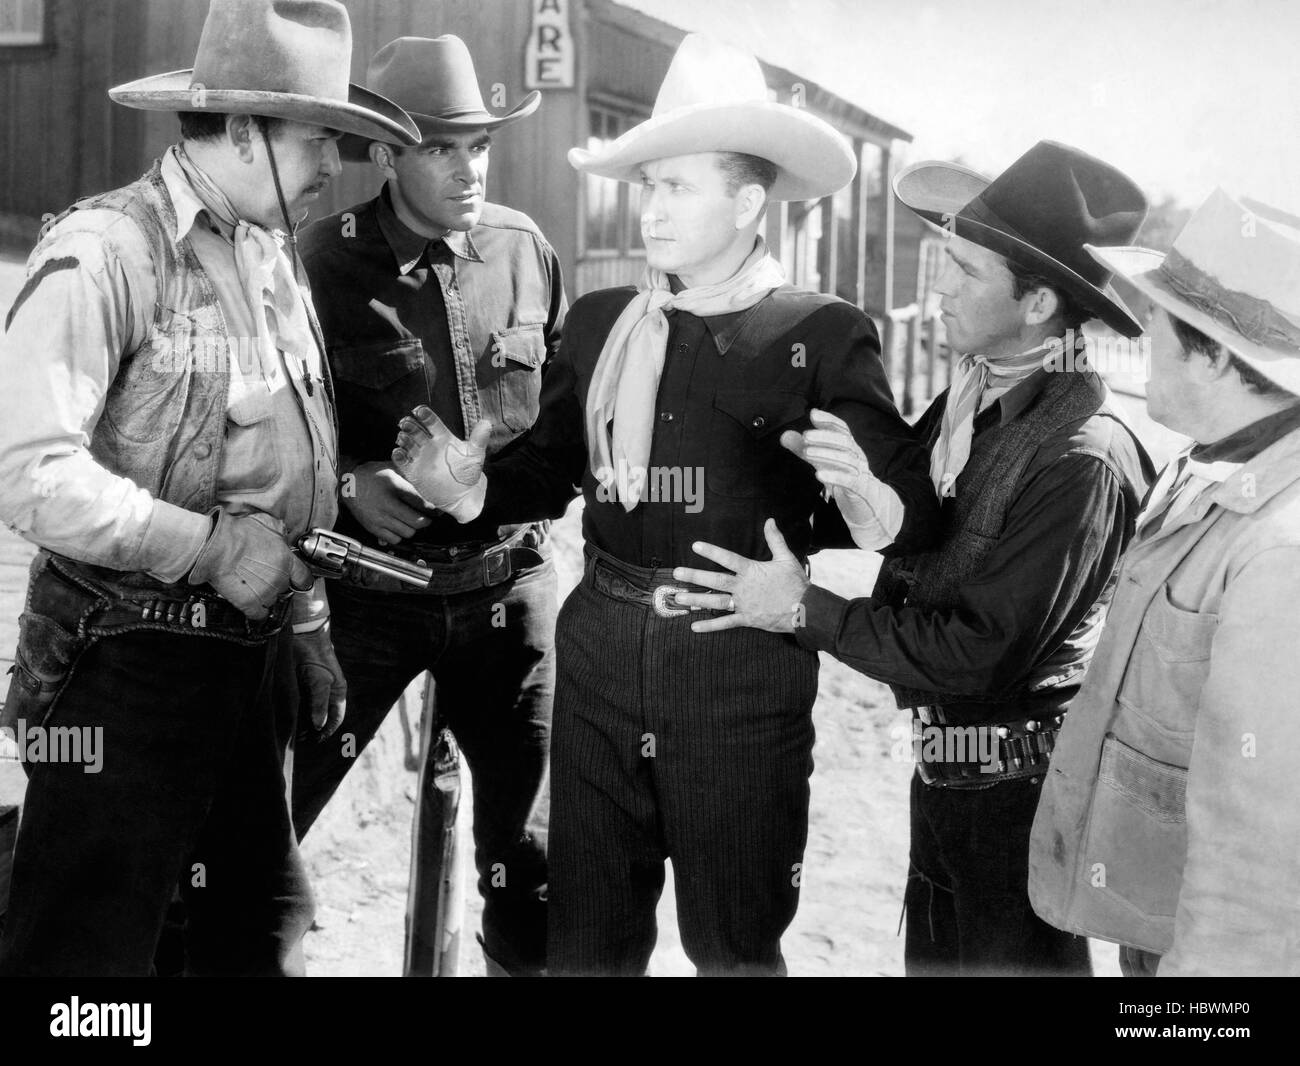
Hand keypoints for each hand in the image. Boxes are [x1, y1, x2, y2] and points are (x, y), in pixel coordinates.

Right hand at [188, 509, 311, 620]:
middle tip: (261, 574)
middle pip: (284, 587)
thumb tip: (282, 534)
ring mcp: (266, 593)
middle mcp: (280, 579)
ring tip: (250, 585)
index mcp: (287, 561)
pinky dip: (255, 612)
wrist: (217, 546)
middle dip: (275, 582)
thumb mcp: (266, 523)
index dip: (298, 578)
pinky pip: (259, 615)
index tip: (295, 580)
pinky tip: (249, 603)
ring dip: (264, 595)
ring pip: (271, 600)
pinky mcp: (250, 604)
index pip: (303, 577)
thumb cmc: (238, 534)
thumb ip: (279, 531)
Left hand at [292, 623, 346, 737]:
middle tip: (300, 738)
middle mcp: (328, 691)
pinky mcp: (303, 683)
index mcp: (338, 691)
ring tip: (293, 731)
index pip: (336, 718)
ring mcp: (315, 687)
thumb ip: (319, 704)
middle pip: (323, 716)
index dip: (327, 731)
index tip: (314, 740)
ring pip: (312, 711)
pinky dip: (297, 712)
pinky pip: (302, 703)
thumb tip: (319, 726)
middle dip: (313, 729)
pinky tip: (289, 716)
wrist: (302, 633)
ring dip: (304, 722)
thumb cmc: (315, 656)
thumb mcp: (319, 681)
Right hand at [343, 460, 437, 546]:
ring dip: (414, 528)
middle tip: (428, 516)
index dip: (433, 508)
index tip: (437, 508)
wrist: (348, 484)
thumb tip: (432, 483)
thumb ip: (411, 474)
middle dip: (427, 520)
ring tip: (412, 519)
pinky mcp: (373, 528)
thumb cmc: (373, 475)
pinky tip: (399, 525)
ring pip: (408, 532)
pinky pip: (394, 539)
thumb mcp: (393, 468)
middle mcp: (386, 504)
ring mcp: (379, 518)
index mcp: (393, 486)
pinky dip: (400, 535)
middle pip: (418, 521)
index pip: (421, 502)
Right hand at [392, 407, 491, 522]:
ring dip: (404, 439)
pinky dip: (399, 456)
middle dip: (410, 425)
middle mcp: (429, 444)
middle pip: (416, 430)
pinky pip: (402, 461)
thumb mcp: (475, 456)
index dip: (425, 415)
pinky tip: (399, 452)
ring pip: (407, 443)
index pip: (432, 422)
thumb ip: (479, 440)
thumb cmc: (468, 472)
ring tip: (403, 438)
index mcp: (442, 437)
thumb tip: (487, 423)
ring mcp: (420, 457)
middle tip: (406, 423)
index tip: (419, 410)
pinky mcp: (413, 471)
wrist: (462, 495)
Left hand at [672, 519, 810, 633]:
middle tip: (676, 573)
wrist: (806, 609)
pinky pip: (726, 623)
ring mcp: (744, 604)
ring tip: (678, 598)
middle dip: (694, 576)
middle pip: (715, 581)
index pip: (728, 559)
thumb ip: (775, 539)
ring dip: (696, 600)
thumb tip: (770, 520)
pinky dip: (710, 626)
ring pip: (716, 602)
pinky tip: (695, 627)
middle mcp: (744, 587)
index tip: (695, 546)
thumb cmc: (796, 583)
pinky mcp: (748, 619)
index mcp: (752, 571)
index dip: (711, 552)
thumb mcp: (786, 558)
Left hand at [781, 408, 902, 550]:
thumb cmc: (844, 477)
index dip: (829, 420)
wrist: (868, 503)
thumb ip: (803, 449)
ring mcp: (860, 472)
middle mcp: (857, 456)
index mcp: (850, 447)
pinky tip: (819, 475)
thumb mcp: (822, 461)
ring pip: (845, 460)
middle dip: (824, 437)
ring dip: (825, 454)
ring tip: (807, 453)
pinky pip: (849, 481)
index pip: (842, 429)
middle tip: (805, 436)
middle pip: (844, 442)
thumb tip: (784, 436)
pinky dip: (834, 476)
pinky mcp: (860, 489)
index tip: (813, 414)